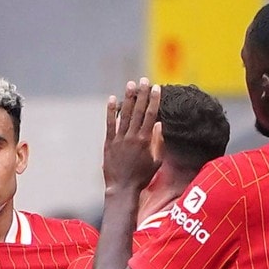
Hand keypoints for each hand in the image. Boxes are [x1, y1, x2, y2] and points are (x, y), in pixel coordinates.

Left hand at [101, 79, 162, 196]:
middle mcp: (132, 137)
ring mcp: (120, 139)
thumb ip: (158, 142)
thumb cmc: (142, 177)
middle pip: (139, 111)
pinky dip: (111, 111)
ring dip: (128, 98)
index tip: (156, 88)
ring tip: (131, 84)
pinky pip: (110, 124)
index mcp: (145, 141)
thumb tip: (159, 124)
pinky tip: (112, 99)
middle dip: (142, 94)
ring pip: (125, 115)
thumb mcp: (156, 162)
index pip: (151, 116)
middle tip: (144, 80)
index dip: (154, 100)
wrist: (122, 189)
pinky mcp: (109, 143)